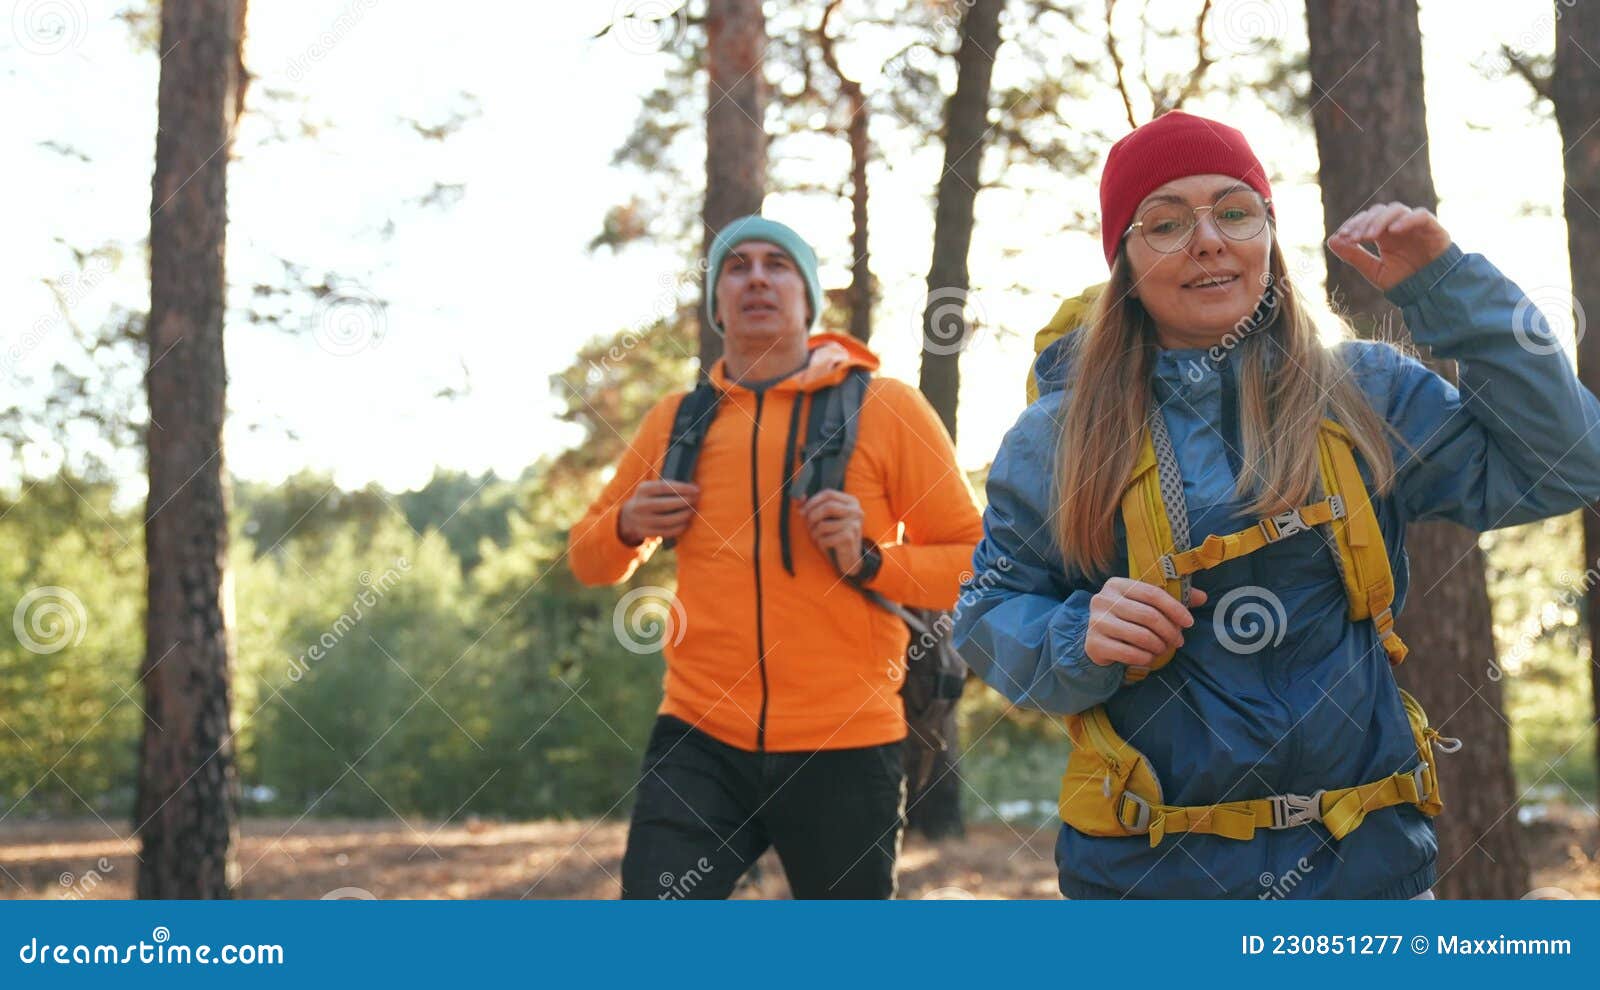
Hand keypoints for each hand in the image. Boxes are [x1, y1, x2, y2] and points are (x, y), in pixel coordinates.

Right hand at [617, 480, 699, 543]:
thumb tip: (692, 488)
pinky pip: (665, 532)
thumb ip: (668, 487)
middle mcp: (640, 505)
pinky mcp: (645, 532)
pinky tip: (686, 522)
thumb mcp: (652, 488)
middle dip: (684, 502)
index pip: (664, 487)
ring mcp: (641, 520)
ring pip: (666, 520)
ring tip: (692, 511)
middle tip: (695, 500)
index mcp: (643, 489)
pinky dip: (678, 528)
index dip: (682, 488)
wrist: (629, 517)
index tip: (696, 489)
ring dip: (683, 516)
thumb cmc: (649, 499)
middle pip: (665, 505)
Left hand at [799, 489, 864, 574]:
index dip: (812, 501)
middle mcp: (856, 511)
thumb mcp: (826, 518)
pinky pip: (825, 539)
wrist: (850, 558)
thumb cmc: (835, 535)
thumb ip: (813, 506)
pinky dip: (821, 543)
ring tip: (818, 538)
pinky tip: (825, 546)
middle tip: (808, 526)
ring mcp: (854, 524)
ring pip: (823, 524)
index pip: (828, 494)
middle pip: (827, 507)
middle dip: (812, 517)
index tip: (802, 511)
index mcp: (851, 502)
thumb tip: (799, 497)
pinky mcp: (849, 538)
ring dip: (815, 533)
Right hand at [1085, 577, 1207, 667]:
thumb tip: (1202, 597)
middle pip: (1148, 615)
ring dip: (1159, 646)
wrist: (1097, 639)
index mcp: (1117, 584)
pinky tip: (1150, 657)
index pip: (1152, 593)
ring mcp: (1097, 621)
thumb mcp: (1145, 604)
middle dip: (1169, 631)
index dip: (1175, 608)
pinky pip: (1129, 653)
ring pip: (1140, 636)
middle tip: (1179, 641)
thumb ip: (1172, 598)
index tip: (1189, 622)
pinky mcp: (1094, 643)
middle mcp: (1103, 599)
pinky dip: (1145, 657)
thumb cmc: (1126, 618)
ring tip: (1164, 649)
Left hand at [1326, 202, 1452, 291]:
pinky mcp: (1433, 228)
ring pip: (1396, 209)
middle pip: (1379, 211)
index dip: (1353, 224)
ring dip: (1380, 220)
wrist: (1431, 292)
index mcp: (1384, 235)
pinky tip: (1393, 231)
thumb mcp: (1374, 271)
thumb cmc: (1405, 281)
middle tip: (1355, 237)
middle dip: (1364, 222)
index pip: (1366, 219)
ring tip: (1369, 236)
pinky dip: (1406, 219)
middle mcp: (1399, 226)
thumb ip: (1354, 256)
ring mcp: (1415, 225)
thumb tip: (1331, 240)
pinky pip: (1420, 215)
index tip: (1342, 236)